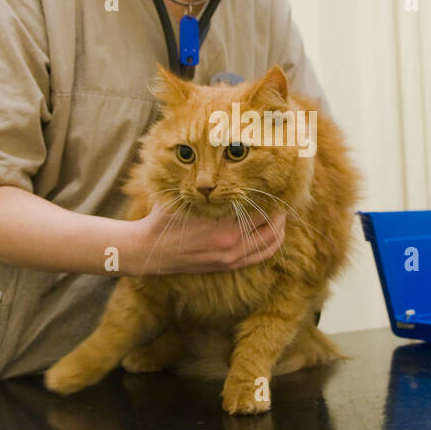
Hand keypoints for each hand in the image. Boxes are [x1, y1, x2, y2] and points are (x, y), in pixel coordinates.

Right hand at [128, 198, 285, 275]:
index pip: (260, 210)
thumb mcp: (183, 195)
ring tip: (281, 217)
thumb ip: (203, 185)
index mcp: (223, 226)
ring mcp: (231, 258)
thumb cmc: (165, 218)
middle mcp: (232, 244)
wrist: (149, 250)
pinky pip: (260, 257)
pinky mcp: (227, 266)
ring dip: (279, 230)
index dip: (270, 198)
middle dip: (279, 213)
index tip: (274, 187)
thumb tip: (218, 163)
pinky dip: (271, 245)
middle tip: (281, 200)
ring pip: (270, 245)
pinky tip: (273, 235)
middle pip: (271, 227)